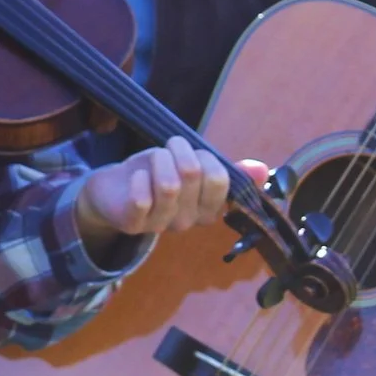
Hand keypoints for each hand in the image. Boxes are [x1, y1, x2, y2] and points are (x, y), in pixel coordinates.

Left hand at [74, 140, 263, 250]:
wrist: (113, 191)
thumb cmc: (156, 175)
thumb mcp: (193, 168)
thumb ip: (228, 171)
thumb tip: (263, 169)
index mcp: (207, 209)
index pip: (219, 179)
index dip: (205, 156)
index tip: (193, 153)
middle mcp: (187, 221)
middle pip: (194, 174)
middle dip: (180, 150)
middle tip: (169, 150)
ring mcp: (161, 225)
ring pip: (169, 184)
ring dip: (160, 158)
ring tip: (154, 158)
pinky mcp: (133, 223)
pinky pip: (142, 199)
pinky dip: (139, 178)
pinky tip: (137, 175)